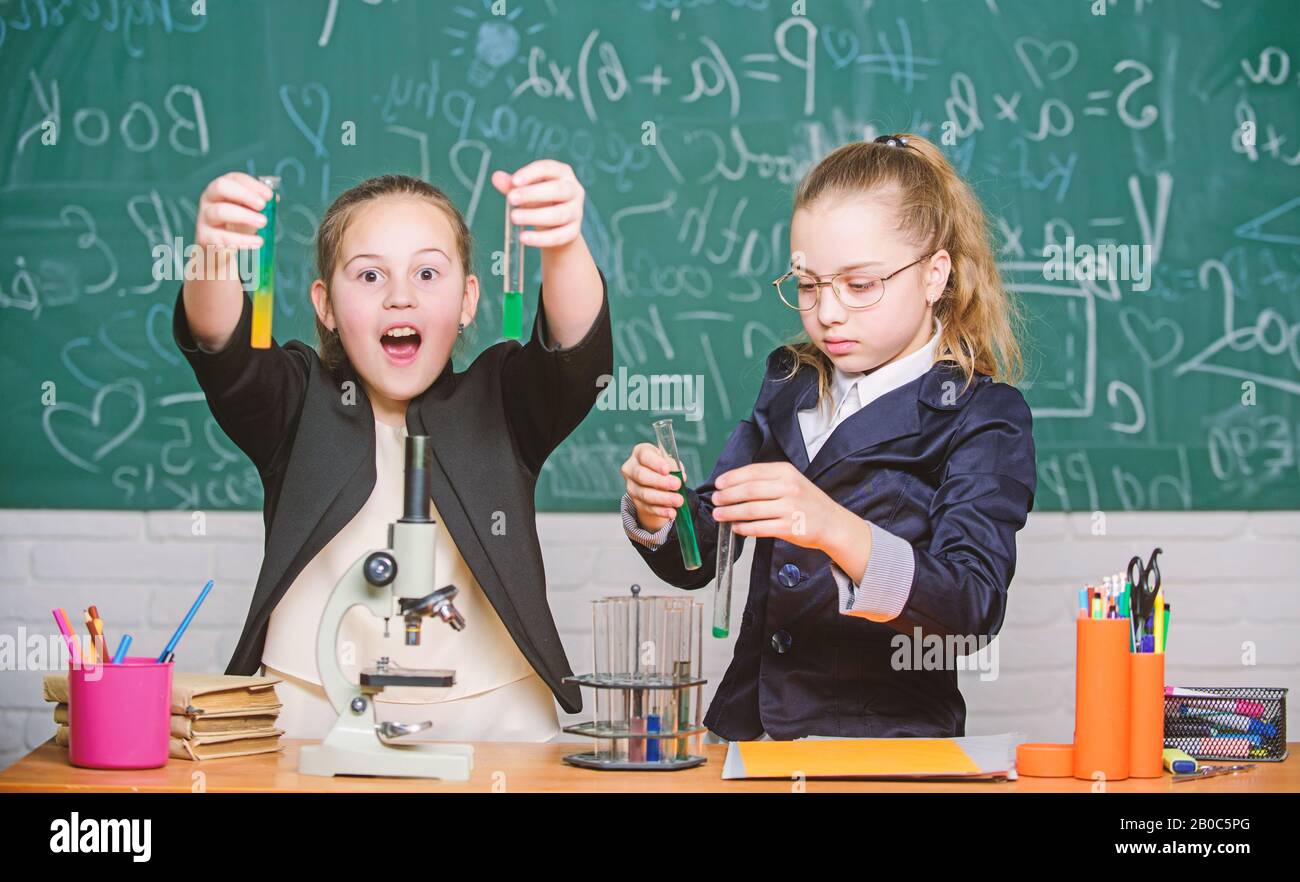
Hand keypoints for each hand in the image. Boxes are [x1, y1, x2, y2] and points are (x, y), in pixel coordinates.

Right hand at [194, 172, 272, 250]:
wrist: (217, 247)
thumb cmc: (235, 224)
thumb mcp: (248, 211)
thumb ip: (259, 203)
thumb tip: (274, 198)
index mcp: (222, 188)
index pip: (235, 178)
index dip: (253, 185)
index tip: (269, 196)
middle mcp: (210, 198)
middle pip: (221, 187)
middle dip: (244, 194)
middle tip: (262, 206)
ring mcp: (205, 217)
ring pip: (220, 211)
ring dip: (245, 216)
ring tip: (263, 222)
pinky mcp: (205, 236)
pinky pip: (223, 237)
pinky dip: (243, 240)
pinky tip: (258, 242)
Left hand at [491, 159, 584, 248]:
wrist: (557, 227)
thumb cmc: (541, 201)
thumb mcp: (527, 191)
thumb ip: (513, 185)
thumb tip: (496, 177)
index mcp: (563, 173)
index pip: (549, 168)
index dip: (532, 173)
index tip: (514, 181)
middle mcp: (574, 190)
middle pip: (558, 190)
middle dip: (533, 194)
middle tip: (511, 199)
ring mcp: (576, 212)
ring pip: (559, 214)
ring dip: (535, 216)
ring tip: (513, 218)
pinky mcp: (574, 232)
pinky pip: (559, 236)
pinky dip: (540, 238)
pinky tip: (523, 238)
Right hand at [620, 443, 683, 532]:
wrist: (656, 484)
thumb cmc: (663, 468)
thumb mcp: (670, 463)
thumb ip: (675, 467)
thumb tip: (681, 476)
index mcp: (640, 453)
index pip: (644, 456)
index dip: (655, 463)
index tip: (667, 469)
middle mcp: (631, 469)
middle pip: (642, 475)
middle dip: (660, 482)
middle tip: (677, 485)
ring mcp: (631, 487)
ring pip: (645, 494)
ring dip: (664, 498)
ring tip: (679, 500)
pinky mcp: (636, 502)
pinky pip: (648, 507)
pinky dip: (661, 511)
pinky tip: (671, 512)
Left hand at [712, 462, 843, 550]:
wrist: (833, 523)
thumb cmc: (809, 502)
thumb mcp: (792, 481)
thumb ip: (768, 480)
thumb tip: (734, 484)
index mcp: (786, 472)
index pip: (752, 472)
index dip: (731, 478)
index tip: (718, 484)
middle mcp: (788, 488)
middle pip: (748, 490)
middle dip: (727, 495)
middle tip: (715, 500)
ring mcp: (789, 508)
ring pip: (751, 509)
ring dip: (730, 512)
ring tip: (719, 515)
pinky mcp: (789, 528)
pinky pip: (759, 527)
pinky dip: (744, 528)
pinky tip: (736, 527)